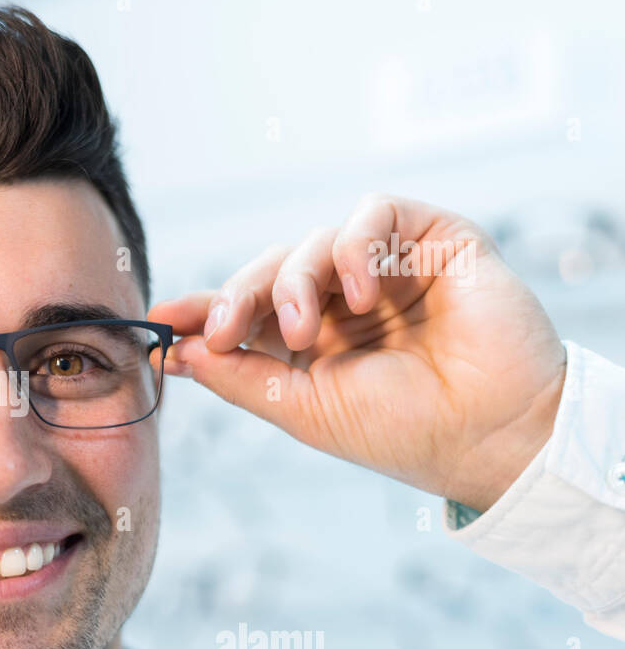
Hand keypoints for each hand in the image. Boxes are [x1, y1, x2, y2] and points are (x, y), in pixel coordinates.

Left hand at [148, 194, 566, 512]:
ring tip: (305, 330)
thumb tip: (173, 354)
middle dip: (237, 297)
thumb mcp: (304, 408)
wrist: (491, 434)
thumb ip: (240, 377)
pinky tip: (356, 295)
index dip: (200, 309)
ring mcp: (385, 268)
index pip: (246, 311)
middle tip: (222, 332)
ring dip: (294, 282)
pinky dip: (352, 248)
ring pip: (312, 242)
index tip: (156, 319)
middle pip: (269, 270)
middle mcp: (344, 301)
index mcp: (313, 342)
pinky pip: (371, 214)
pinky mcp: (430, 238)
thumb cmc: (405, 431)